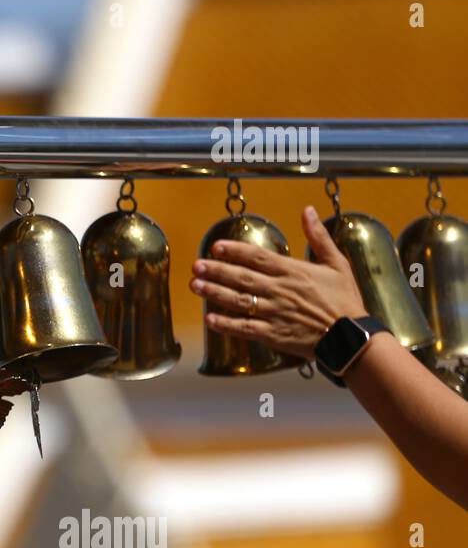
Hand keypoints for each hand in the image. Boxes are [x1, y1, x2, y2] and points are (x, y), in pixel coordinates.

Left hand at [190, 205, 367, 359]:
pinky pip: (245, 328)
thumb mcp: (337, 264)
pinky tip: (210, 319)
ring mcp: (275, 313)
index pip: (258, 257)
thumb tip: (308, 210)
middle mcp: (280, 291)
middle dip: (217, 270)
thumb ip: (318, 237)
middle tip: (196, 265)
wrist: (352, 338)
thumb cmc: (345, 300)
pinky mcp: (274, 335)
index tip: (216, 246)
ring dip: (215, 293)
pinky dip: (227, 325)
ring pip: (239, 301)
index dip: (235, 250)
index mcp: (294, 272)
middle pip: (242, 278)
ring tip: (196, 285)